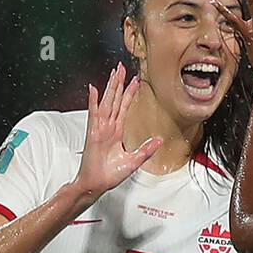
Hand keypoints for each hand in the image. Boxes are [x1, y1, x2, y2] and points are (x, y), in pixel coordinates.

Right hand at [70, 62, 161, 206]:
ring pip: (107, 103)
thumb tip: (159, 140)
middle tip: (122, 68)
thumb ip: (146, 149)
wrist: (96, 184)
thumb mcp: (134, 160)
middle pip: (115, 100)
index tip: (135, 80)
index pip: (124, 107)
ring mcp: (100, 128)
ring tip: (114, 73)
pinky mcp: (93, 133)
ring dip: (110, 88)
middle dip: (119, 84)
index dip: (130, 93)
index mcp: (116, 131)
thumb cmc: (110, 174)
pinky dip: (94, 102)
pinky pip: (94, 114)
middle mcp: (108, 127)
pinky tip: (94, 90)